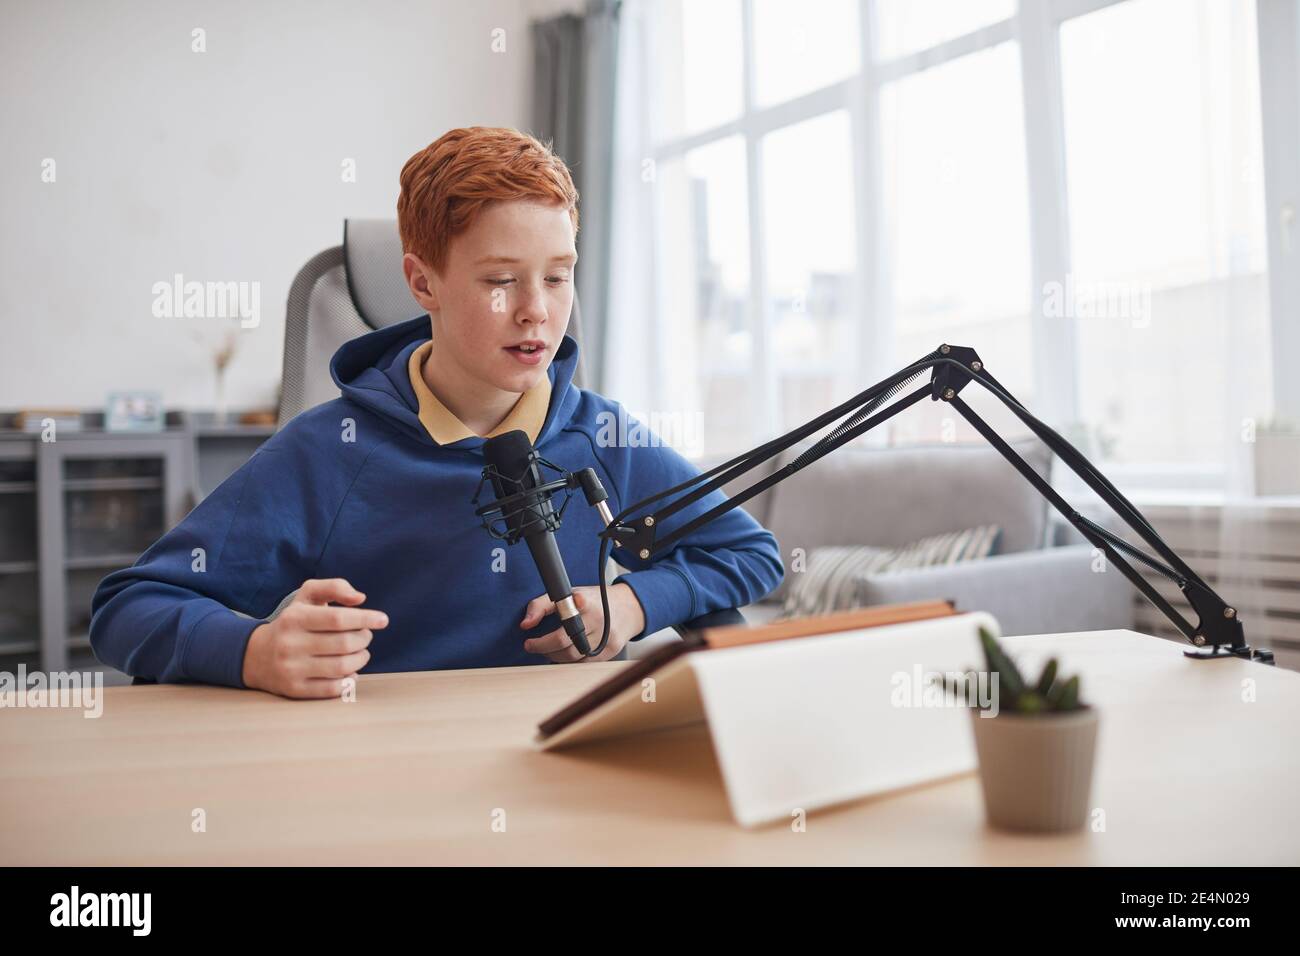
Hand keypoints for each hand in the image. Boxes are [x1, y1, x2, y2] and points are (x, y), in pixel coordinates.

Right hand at [242, 578, 387, 698]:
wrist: (256, 655)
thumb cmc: (293, 622)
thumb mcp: (307, 596)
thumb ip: (334, 587)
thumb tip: (360, 598)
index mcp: (295, 618)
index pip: (337, 618)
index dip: (365, 618)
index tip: (383, 620)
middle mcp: (290, 644)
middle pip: (344, 644)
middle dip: (364, 639)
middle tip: (366, 636)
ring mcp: (291, 669)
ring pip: (342, 667)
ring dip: (361, 659)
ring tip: (361, 652)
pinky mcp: (295, 690)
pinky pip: (333, 688)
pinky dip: (349, 680)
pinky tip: (351, 671)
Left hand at [519, 583, 645, 662]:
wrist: (628, 608)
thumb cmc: (593, 601)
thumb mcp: (568, 594)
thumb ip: (541, 605)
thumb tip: (525, 625)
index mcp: (586, 601)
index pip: (569, 611)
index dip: (551, 628)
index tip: (530, 635)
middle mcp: (598, 619)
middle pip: (564, 642)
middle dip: (543, 647)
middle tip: (532, 645)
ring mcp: (605, 637)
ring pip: (572, 656)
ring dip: (554, 656)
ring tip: (548, 649)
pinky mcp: (610, 651)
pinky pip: (583, 663)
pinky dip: (570, 661)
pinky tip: (565, 653)